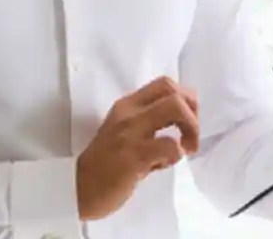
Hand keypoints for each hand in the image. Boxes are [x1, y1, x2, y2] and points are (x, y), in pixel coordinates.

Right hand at [76, 76, 200, 220]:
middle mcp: (129, 113)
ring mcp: (131, 134)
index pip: (165, 84)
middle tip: (191, 136)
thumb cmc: (105, 163)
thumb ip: (148, 121)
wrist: (79, 188)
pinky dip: (176, 155)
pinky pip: (170, 145)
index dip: (186, 98)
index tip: (189, 119)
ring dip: (191, 130)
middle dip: (193, 113)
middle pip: (174, 93)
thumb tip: (184, 121)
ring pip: (175, 109)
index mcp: (127, 105)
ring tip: (186, 148)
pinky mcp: (134, 157)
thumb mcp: (124, 131)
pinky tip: (163, 165)